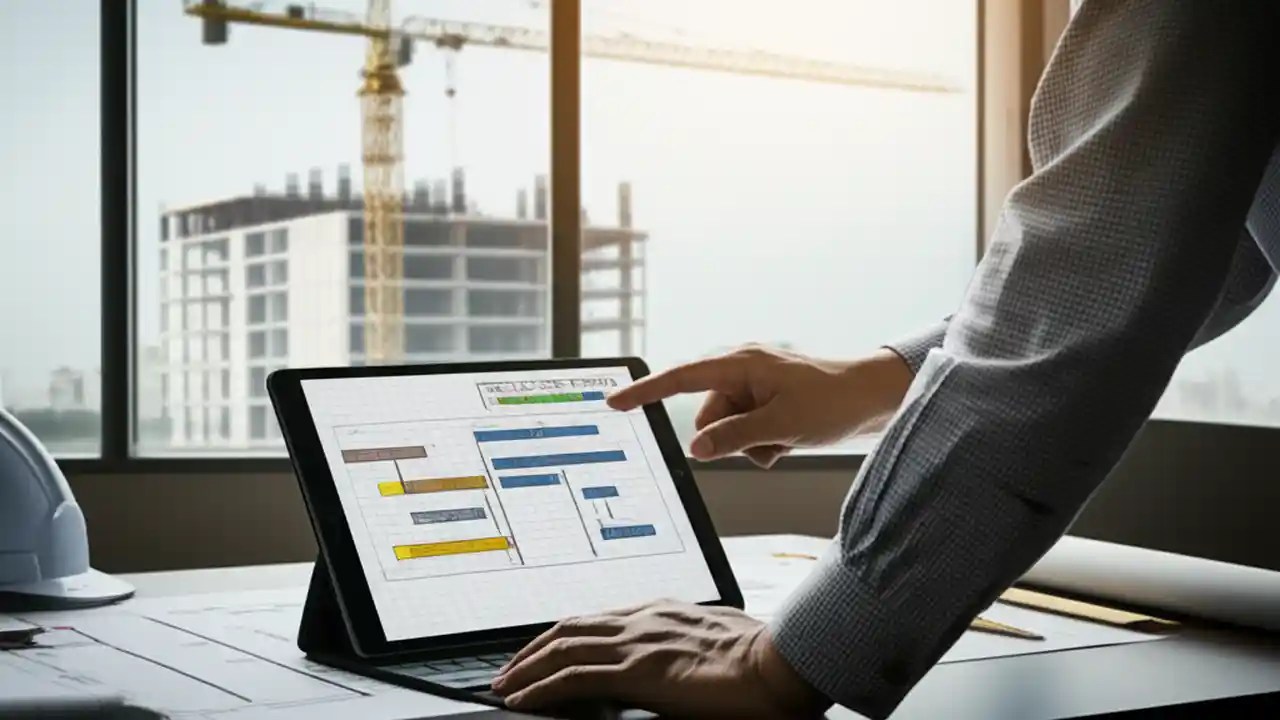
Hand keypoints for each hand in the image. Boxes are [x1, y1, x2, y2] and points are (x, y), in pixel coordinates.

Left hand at [490, 600, 828, 717]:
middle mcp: (642, 619)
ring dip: (526, 668)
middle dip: (534, 648)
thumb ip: (689, 643)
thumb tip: (682, 660)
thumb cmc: (762, 656)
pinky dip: (541, 688)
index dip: (564, 635)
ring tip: (506, 687)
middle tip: (510, 670)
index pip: (598, 619)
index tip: (545, 650)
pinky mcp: (637, 672)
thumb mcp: (718, 638)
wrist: (777, 664)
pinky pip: (574, 678)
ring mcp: (637, 644)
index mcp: (662, 610)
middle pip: (570, 628)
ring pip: (563, 649)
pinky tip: (524, 701)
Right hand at [608, 346, 912, 466]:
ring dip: (753, 444)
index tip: (615, 401)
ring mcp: (756, 386)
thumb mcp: (780, 426)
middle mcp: (743, 370)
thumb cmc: (832, 403)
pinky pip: (747, 431)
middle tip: (771, 440)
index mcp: (741, 363)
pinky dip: (765, 443)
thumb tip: (696, 449)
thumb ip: (733, 437)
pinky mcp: (768, 402)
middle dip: (732, 438)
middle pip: (708, 417)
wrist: (876, 399)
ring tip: (787, 439)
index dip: (646, 391)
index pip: (681, 378)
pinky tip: (791, 439)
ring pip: (728, 430)